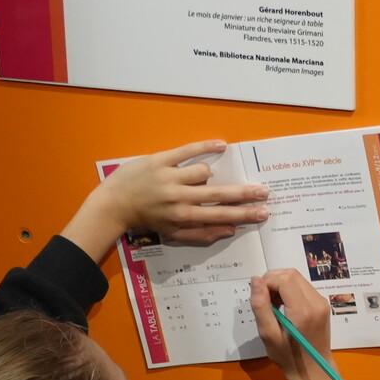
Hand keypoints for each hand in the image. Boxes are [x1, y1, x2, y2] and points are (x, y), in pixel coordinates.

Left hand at [100, 140, 268, 244]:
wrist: (114, 204)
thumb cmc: (145, 220)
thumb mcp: (172, 233)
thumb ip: (201, 234)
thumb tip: (229, 230)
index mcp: (183, 216)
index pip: (220, 215)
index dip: (244, 214)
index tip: (263, 212)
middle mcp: (179, 197)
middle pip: (219, 195)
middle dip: (244, 194)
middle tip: (265, 192)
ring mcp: (170, 177)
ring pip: (202, 172)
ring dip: (208, 175)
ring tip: (206, 178)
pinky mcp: (160, 160)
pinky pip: (186, 151)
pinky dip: (205, 147)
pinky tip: (222, 145)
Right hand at [250, 270, 346, 379]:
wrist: (314, 371)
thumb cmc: (288, 357)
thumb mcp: (268, 335)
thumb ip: (261, 306)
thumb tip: (255, 280)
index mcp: (303, 310)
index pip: (283, 278)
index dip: (267, 282)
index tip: (259, 298)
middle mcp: (316, 302)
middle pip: (291, 274)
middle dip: (273, 281)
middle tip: (264, 301)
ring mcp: (322, 302)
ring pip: (297, 279)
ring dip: (281, 285)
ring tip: (272, 306)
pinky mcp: (323, 305)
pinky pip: (303, 287)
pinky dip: (290, 291)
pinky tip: (283, 307)